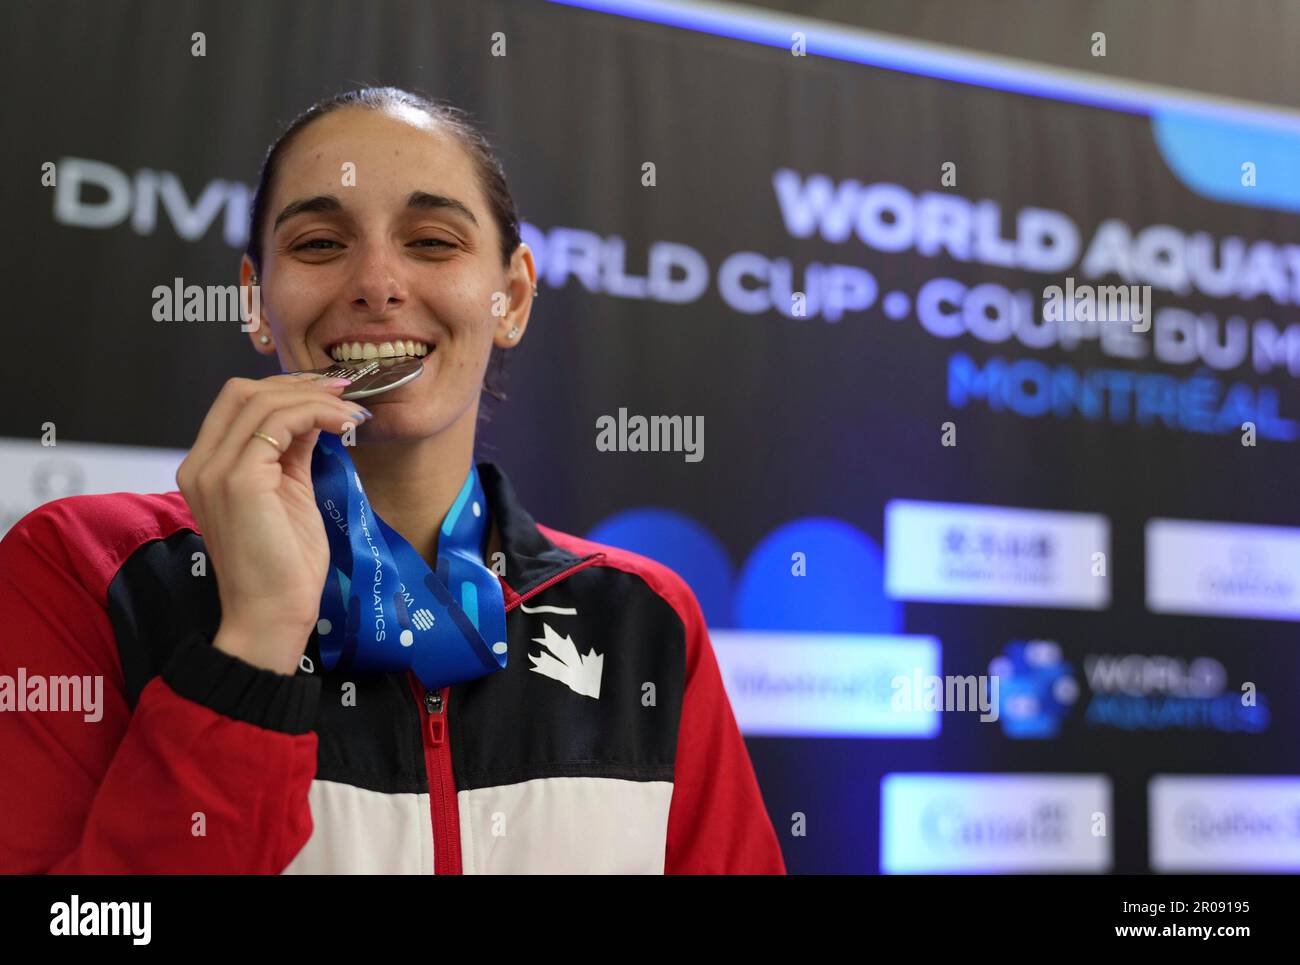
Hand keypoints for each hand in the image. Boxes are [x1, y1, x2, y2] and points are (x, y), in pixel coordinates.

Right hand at [176, 373, 370, 674]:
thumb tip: (313, 415)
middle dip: (299, 385)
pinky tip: (343, 425)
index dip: (285, 388)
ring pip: (262, 401)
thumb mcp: (289, 494)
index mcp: (207, 467)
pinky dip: (316, 414)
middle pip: (243, 391)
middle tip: (344, 394)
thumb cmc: (284, 565)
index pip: (237, 402)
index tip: (330, 392)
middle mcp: (201, 463)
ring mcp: (215, 470)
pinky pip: (278, 424)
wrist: (273, 615)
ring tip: (351, 413)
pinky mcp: (239, 480)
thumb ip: (292, 453)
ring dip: (315, 399)